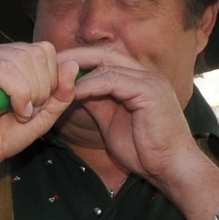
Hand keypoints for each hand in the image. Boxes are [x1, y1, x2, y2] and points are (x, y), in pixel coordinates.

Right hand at [0, 43, 77, 176]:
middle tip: (28, 111)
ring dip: (29, 93)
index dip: (50, 80)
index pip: (44, 50)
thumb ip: (62, 93)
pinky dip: (17, 93)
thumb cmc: (2, 135)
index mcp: (9, 57)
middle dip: (41, 88)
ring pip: (22, 60)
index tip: (37, 105)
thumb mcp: (43, 115)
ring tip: (18, 112)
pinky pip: (4, 69)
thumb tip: (72, 64)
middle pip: (36, 53)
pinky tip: (12, 110)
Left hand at [56, 46, 206, 186]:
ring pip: (106, 63)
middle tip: (48, 63)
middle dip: (74, 56)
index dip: (78, 59)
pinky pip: (112, 80)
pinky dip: (90, 85)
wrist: (170, 167)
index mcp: (138, 78)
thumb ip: (97, 102)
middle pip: (104, 53)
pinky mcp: (149, 91)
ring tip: (55, 79)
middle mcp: (145, 73)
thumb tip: (73, 91)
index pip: (104, 57)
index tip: (52, 68)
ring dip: (77, 70)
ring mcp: (149, 79)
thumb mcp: (111, 121)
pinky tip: (72, 93)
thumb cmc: (144, 150)